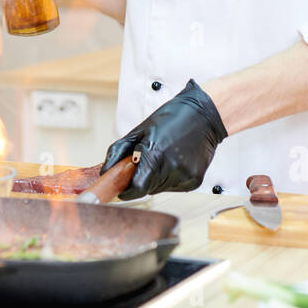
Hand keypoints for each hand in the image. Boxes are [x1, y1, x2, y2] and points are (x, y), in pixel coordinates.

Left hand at [101, 80, 226, 198]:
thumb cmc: (171, 118)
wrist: (203, 115)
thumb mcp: (139, 130)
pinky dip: (171, 178)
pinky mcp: (195, 181)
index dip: (127, 191)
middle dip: (142, 180)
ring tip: (163, 158)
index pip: (137, 188)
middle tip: (146, 163)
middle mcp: (171, 167)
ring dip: (156, 179)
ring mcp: (185, 175)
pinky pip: (175, 187)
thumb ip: (118, 151)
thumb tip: (104, 171)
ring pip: (160, 189)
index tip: (123, 188)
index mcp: (155, 153)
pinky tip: (176, 162)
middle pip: (147, 189)